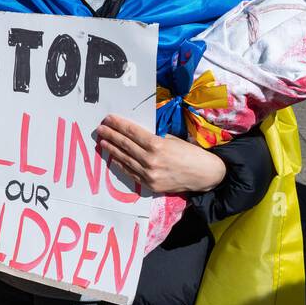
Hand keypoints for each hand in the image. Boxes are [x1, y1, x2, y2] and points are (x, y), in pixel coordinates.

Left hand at [96, 114, 226, 194]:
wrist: (205, 175)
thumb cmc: (190, 153)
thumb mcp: (173, 139)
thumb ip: (154, 137)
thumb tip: (136, 133)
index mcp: (157, 145)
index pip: (132, 133)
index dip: (119, 125)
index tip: (109, 119)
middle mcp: (151, 160)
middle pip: (125, 145)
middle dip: (111, 135)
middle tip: (100, 129)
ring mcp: (149, 175)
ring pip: (125, 159)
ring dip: (112, 150)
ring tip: (103, 142)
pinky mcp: (150, 185)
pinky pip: (131, 173)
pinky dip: (121, 164)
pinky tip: (113, 158)